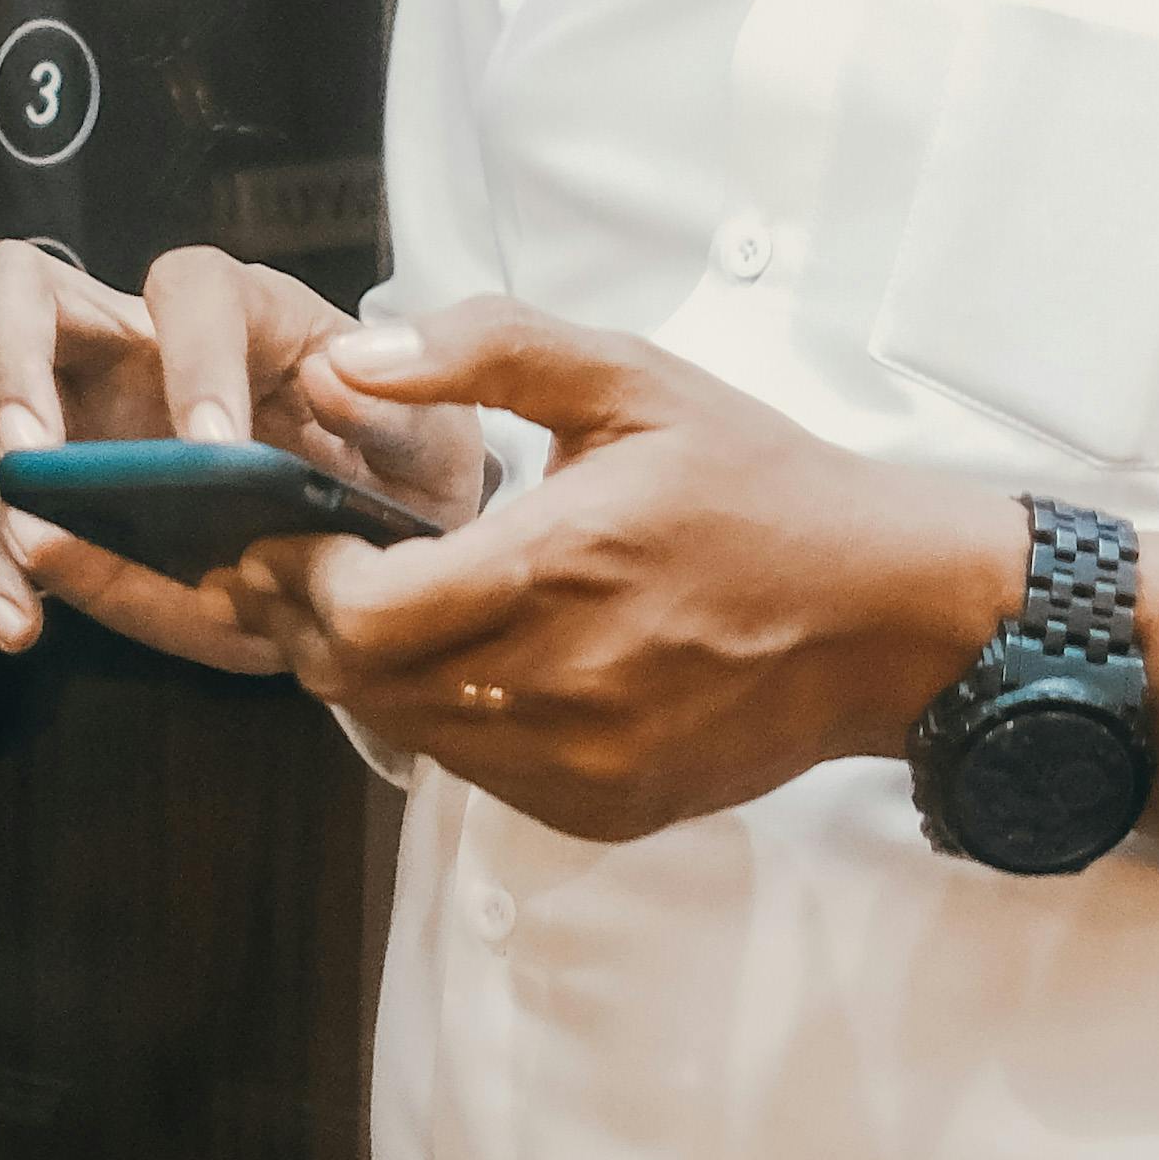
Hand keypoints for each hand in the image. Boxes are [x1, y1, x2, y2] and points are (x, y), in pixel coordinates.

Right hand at [0, 234, 490, 675]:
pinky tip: (17, 624)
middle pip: (14, 288)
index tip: (211, 448)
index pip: (190, 283)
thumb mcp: (430, 443)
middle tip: (31, 460)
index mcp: (238, 313)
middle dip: (8, 365)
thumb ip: (397, 408)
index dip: (192, 350)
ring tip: (28, 566)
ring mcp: (61, 414)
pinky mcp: (30, 498)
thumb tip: (331, 375)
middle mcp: (126, 341)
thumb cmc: (396, 475)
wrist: (374, 557)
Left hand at [230, 293, 1018, 839]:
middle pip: (366, 686)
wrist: (881, 613)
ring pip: (412, 735)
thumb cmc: (756, 482)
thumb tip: (347, 363)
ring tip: (374, 602)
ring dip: (371, 674)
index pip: (366, 616)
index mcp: (565, 565)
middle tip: (294, 568)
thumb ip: (484, 350)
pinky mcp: (602, 808)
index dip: (298, 581)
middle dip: (311, 624)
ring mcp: (584, 764)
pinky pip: (478, 774)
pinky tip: (465, 655)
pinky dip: (445, 717)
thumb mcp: (631, 379)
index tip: (277, 534)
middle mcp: (566, 686)